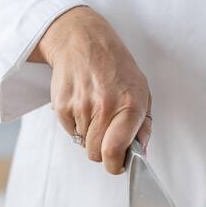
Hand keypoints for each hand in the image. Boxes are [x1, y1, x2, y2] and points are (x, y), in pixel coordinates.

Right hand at [28, 6, 151, 172]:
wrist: (84, 41)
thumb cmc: (116, 67)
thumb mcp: (142, 90)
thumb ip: (143, 125)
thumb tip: (140, 153)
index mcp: (129, 105)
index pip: (114, 151)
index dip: (114, 164)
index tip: (116, 164)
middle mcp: (104, 107)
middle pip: (96, 153)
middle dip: (102, 151)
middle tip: (107, 134)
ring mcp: (80, 106)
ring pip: (83, 143)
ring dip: (90, 134)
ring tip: (96, 110)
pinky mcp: (62, 105)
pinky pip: (70, 130)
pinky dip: (76, 124)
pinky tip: (83, 104)